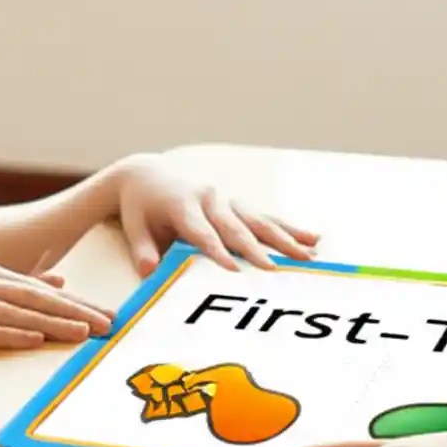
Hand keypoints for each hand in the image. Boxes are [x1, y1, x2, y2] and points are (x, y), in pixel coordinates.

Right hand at [0, 258, 113, 402]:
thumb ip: (19, 299)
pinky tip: (35, 340)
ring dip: (49, 323)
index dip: (76, 302)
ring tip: (80, 333)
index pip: (39, 290)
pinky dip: (9, 334)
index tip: (110, 316)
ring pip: (10, 311)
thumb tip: (59, 279)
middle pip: (30, 297)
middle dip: (72, 311)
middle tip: (105, 324)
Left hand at [114, 154, 320, 275]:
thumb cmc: (141, 208)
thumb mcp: (135, 227)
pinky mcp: (237, 201)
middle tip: (275, 270)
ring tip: (308, 254)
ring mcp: (226, 198)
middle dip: (257, 249)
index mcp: (183, 205)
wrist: (148, 173)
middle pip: (236, 228)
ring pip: (259, 220)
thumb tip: (150, 273)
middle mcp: (209, 199)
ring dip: (284, 238)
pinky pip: (266, 216)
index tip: (235, 270)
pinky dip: (289, 227)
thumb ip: (143, 250)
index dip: (218, 252)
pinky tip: (312, 238)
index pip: (203, 233)